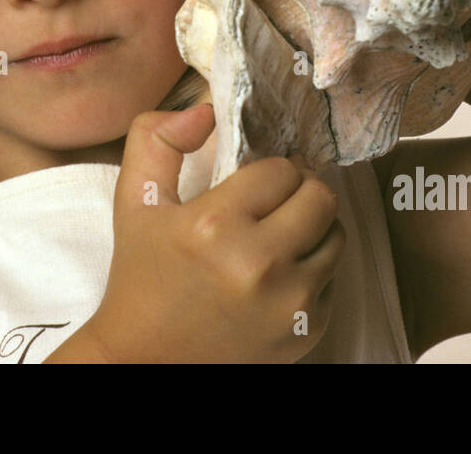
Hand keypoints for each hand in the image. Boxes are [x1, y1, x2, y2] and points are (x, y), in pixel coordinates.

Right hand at [83, 104, 344, 361]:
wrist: (144, 362)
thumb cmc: (140, 277)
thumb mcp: (134, 201)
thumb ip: (157, 139)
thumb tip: (206, 108)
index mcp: (215, 225)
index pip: (281, 170)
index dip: (266, 172)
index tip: (248, 186)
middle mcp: (259, 264)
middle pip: (320, 198)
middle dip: (299, 192)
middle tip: (275, 202)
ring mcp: (289, 303)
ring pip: (336, 237)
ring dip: (312, 229)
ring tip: (277, 237)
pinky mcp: (307, 333)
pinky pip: (333, 280)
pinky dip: (311, 272)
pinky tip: (276, 277)